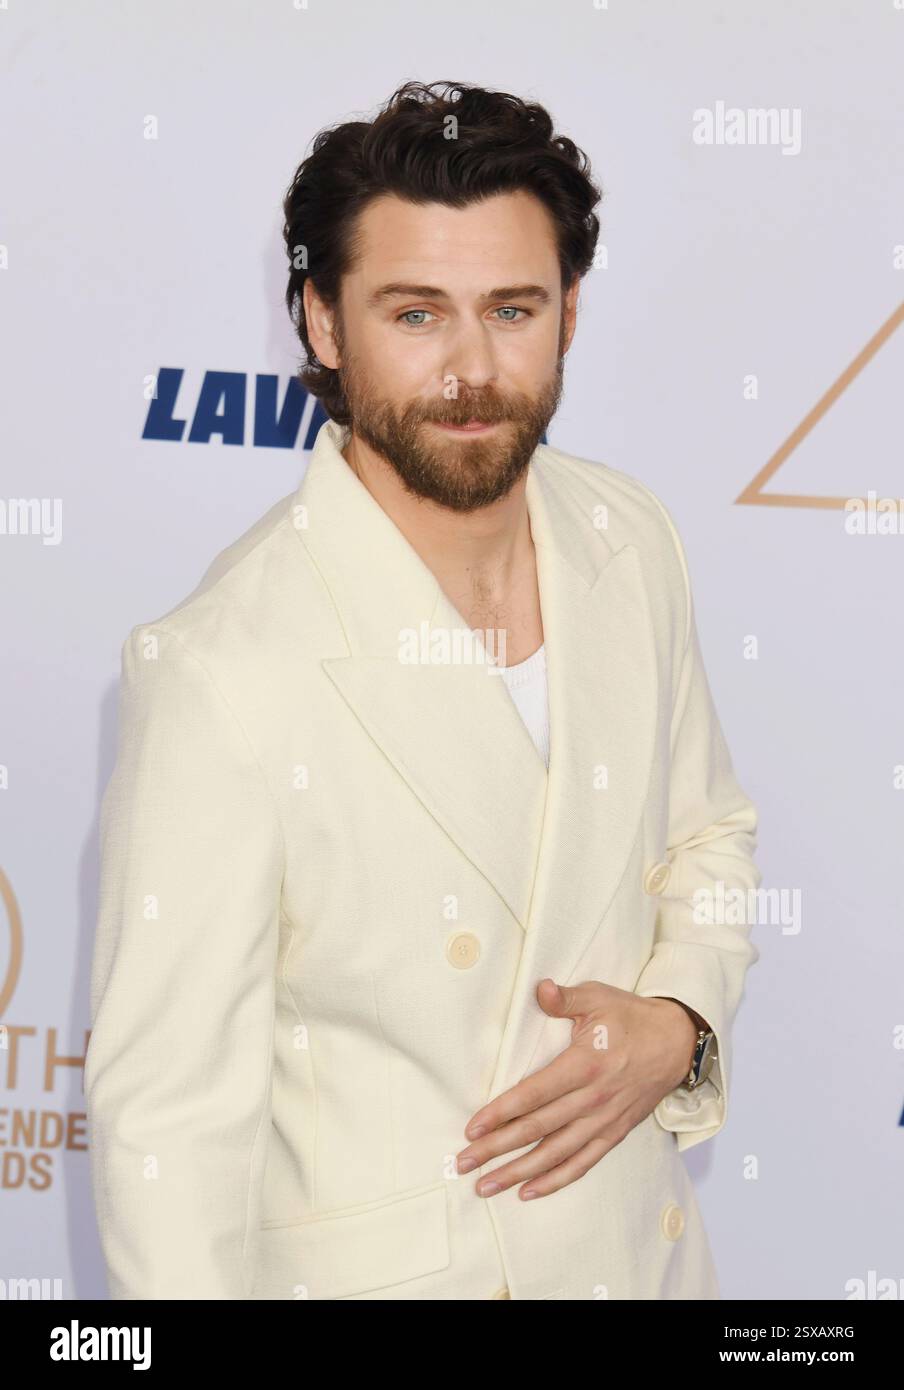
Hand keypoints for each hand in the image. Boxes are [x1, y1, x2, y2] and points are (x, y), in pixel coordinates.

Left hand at [456, 979, 697, 1200]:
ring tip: (486, 1184)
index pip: (534, 1095)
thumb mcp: (598, 997)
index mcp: (585, 1065)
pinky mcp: (614, 1134)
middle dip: (497, 1149)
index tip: (473, 1128)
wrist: (676, 1043)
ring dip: (519, 1172)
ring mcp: (604, 1120)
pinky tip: (528, 1191)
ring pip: (555, 1154)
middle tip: (464, 1162)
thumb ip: (565, 998)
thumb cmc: (630, 1018)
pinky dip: (555, 1180)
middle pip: (537, 1129)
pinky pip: (582, 1163)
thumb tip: (540, 988)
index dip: (501, 1113)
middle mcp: (593, 1099)